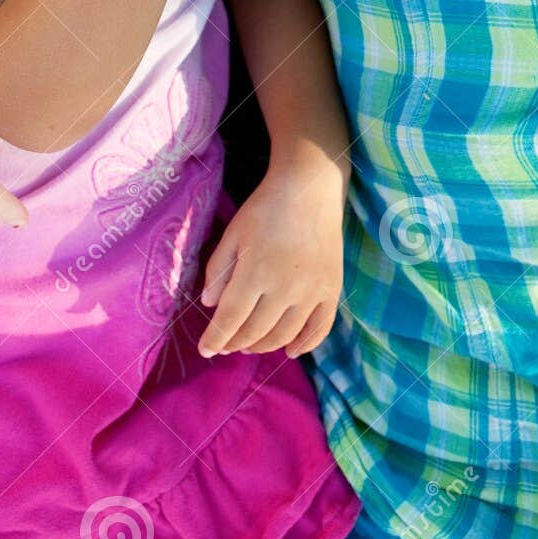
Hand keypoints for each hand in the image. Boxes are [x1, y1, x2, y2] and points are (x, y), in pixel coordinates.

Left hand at [197, 155, 345, 359]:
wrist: (310, 188)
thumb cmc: (265, 208)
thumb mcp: (233, 233)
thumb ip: (219, 269)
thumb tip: (210, 305)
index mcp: (254, 273)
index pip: (230, 319)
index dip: (215, 339)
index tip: (206, 350)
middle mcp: (284, 288)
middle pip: (255, 331)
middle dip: (236, 343)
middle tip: (227, 345)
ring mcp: (311, 292)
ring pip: (285, 335)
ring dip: (264, 346)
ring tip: (250, 345)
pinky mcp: (331, 289)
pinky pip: (319, 328)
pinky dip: (305, 345)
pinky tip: (291, 350)